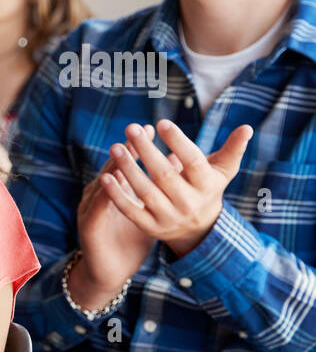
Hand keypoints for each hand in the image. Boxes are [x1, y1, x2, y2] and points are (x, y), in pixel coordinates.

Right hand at [74, 124, 182, 303]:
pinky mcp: (88, 226)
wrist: (109, 273)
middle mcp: (100, 196)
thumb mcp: (148, 212)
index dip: (140, 146)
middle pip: (114, 168)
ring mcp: (91, 209)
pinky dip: (104, 193)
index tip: (155, 128)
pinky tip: (109, 182)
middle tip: (138, 131)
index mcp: (115, 192)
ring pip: (103, 182)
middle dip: (127, 148)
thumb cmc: (129, 242)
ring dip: (112, 166)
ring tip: (121, 149)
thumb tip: (179, 163)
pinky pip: (97, 206)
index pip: (129, 163)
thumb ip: (160, 190)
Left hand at [98, 119, 251, 258]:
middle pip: (165, 175)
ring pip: (145, 192)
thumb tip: (246, 127)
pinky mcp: (150, 227)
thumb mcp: (222, 170)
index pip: (193, 161)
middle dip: (147, 150)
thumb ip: (232, 149)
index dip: (178, 142)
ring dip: (128, 169)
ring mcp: (168, 217)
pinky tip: (105, 176)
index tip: (162, 123)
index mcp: (207, 185)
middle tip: (131, 128)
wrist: (199, 228)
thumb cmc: (207, 188)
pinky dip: (117, 194)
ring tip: (115, 147)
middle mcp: (188, 202)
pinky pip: (131, 210)